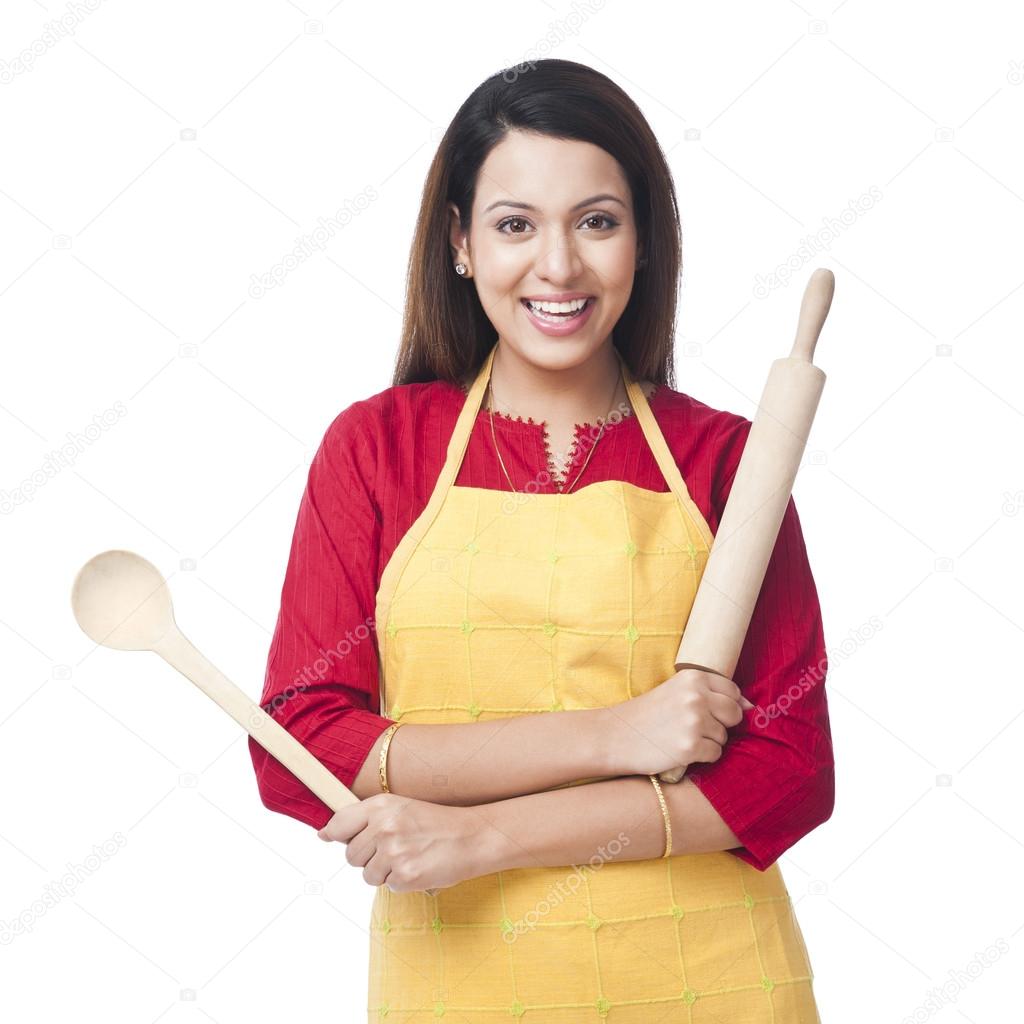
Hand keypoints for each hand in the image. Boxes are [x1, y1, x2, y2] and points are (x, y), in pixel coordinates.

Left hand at [317, 794, 488, 893]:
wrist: (472, 836)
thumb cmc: (434, 823)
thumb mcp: (400, 808)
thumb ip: (363, 819)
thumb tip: (324, 834)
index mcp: (381, 805)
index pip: (339, 824)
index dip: (337, 836)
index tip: (337, 839)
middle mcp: (384, 826)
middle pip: (351, 856)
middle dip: (368, 858)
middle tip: (394, 848)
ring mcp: (394, 852)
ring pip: (367, 875)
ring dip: (385, 872)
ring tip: (409, 856)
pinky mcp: (406, 875)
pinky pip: (388, 887)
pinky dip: (402, 882)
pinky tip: (419, 867)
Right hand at [600, 668, 753, 776]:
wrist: (615, 736)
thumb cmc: (647, 714)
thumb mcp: (676, 692)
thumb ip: (709, 694)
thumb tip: (751, 706)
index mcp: (693, 678)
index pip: (733, 691)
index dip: (725, 705)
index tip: (708, 712)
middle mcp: (696, 696)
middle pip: (734, 714)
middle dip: (721, 724)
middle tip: (696, 728)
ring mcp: (694, 722)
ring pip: (724, 737)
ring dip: (708, 742)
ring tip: (681, 737)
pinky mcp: (690, 747)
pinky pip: (715, 754)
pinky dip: (702, 756)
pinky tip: (680, 750)